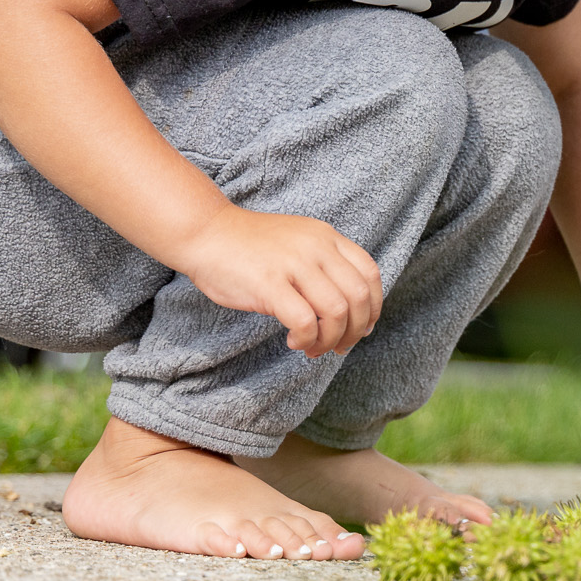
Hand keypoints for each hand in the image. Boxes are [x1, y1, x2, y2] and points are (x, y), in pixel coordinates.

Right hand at [180, 207, 383, 357]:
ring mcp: (293, 264)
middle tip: (338, 348)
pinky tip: (294, 342)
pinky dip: (306, 339)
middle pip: (359, 297)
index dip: (374, 307)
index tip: (363, 327)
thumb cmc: (249, 247)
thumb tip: (352, 311)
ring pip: (337, 312)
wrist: (206, 232)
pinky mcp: (270, 284)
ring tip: (312, 348)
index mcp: (326, 237)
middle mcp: (316, 247)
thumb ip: (324, 266)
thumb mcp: (298, 243)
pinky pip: (305, 321)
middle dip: (355, 331)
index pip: (370, 274)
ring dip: (330, 340)